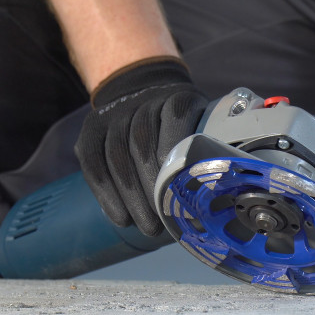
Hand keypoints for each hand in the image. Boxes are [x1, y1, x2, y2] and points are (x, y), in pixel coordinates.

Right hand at [75, 56, 207, 235]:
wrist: (141, 88)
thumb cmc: (183, 122)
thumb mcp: (202, 122)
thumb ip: (210, 150)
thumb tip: (223, 198)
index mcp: (177, 100)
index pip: (175, 123)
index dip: (175, 161)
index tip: (182, 195)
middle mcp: (142, 103)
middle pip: (141, 145)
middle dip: (152, 189)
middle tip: (166, 222)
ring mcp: (114, 114)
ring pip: (115, 156)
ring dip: (131, 198)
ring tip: (147, 227)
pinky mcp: (92, 128)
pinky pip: (93, 163)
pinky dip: (106, 194)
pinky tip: (120, 217)